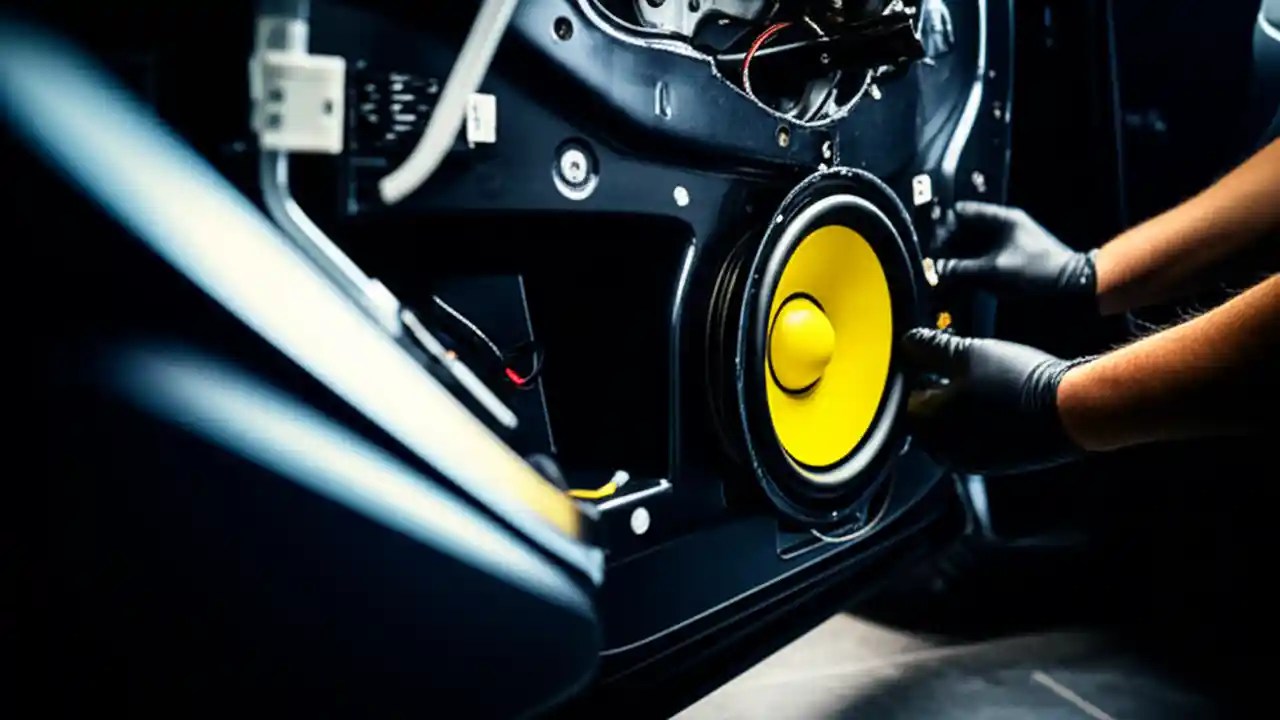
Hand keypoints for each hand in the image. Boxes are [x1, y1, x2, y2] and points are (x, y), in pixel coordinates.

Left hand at [901, 328, 1085, 474]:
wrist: (1069, 411)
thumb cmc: (1014, 381)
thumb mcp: (967, 352)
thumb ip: (930, 347)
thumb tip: (907, 341)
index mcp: (927, 425)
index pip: (903, 399)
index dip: (912, 375)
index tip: (925, 359)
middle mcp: (942, 450)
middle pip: (924, 418)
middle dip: (933, 392)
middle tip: (950, 368)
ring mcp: (969, 461)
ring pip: (949, 430)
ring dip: (954, 408)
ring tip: (974, 382)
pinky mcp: (994, 464)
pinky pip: (972, 440)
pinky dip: (975, 422)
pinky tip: (992, 401)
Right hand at [936, 201, 1097, 303]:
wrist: (1071, 281)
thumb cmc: (1037, 269)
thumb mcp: (997, 269)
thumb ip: (964, 269)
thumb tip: (937, 270)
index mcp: (1001, 218)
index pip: (962, 212)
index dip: (944, 226)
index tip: (933, 244)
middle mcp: (1002, 224)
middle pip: (965, 228)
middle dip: (949, 244)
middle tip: (936, 261)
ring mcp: (1007, 239)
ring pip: (972, 243)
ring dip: (959, 256)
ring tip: (946, 272)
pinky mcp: (1010, 254)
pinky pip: (983, 255)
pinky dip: (971, 264)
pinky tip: (962, 277)